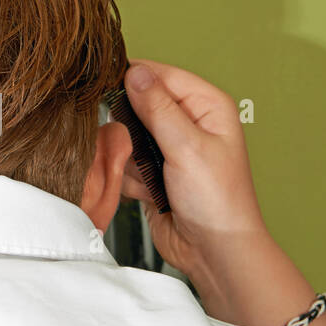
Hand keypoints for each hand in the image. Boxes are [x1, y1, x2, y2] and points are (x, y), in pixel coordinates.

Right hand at [119, 59, 325, 325]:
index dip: (135, 79)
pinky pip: (126, 164)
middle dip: (129, 126)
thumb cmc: (218, 201)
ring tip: (144, 176)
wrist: (215, 253)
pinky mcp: (155, 174)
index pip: (162, 75)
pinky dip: (127, 177)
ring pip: (128, 136)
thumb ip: (158, 107)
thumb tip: (135, 72)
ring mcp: (170, 150)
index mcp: (207, 107)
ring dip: (127, 156)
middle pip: (140, 105)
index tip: (106, 85)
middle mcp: (189, 124)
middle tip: (131, 145)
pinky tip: (144, 192)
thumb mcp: (187, 147)